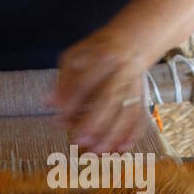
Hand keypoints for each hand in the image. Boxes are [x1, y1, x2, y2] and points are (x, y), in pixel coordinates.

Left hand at [55, 26, 149, 152]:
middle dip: (95, 121)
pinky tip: (123, 148)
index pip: (86, 81)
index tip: (60, 119)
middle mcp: (122, 71)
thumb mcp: (75, 56)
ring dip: (115, 134)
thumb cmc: (97, 51)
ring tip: (99, 151)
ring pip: (128, 111)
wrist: (133, 42)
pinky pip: (140, 116)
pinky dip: (133, 134)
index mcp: (103, 57)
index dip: (73, 101)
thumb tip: (50, 104)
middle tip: (80, 141)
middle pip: (110, 98)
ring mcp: (135, 85)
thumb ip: (63, 81)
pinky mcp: (142, 96)